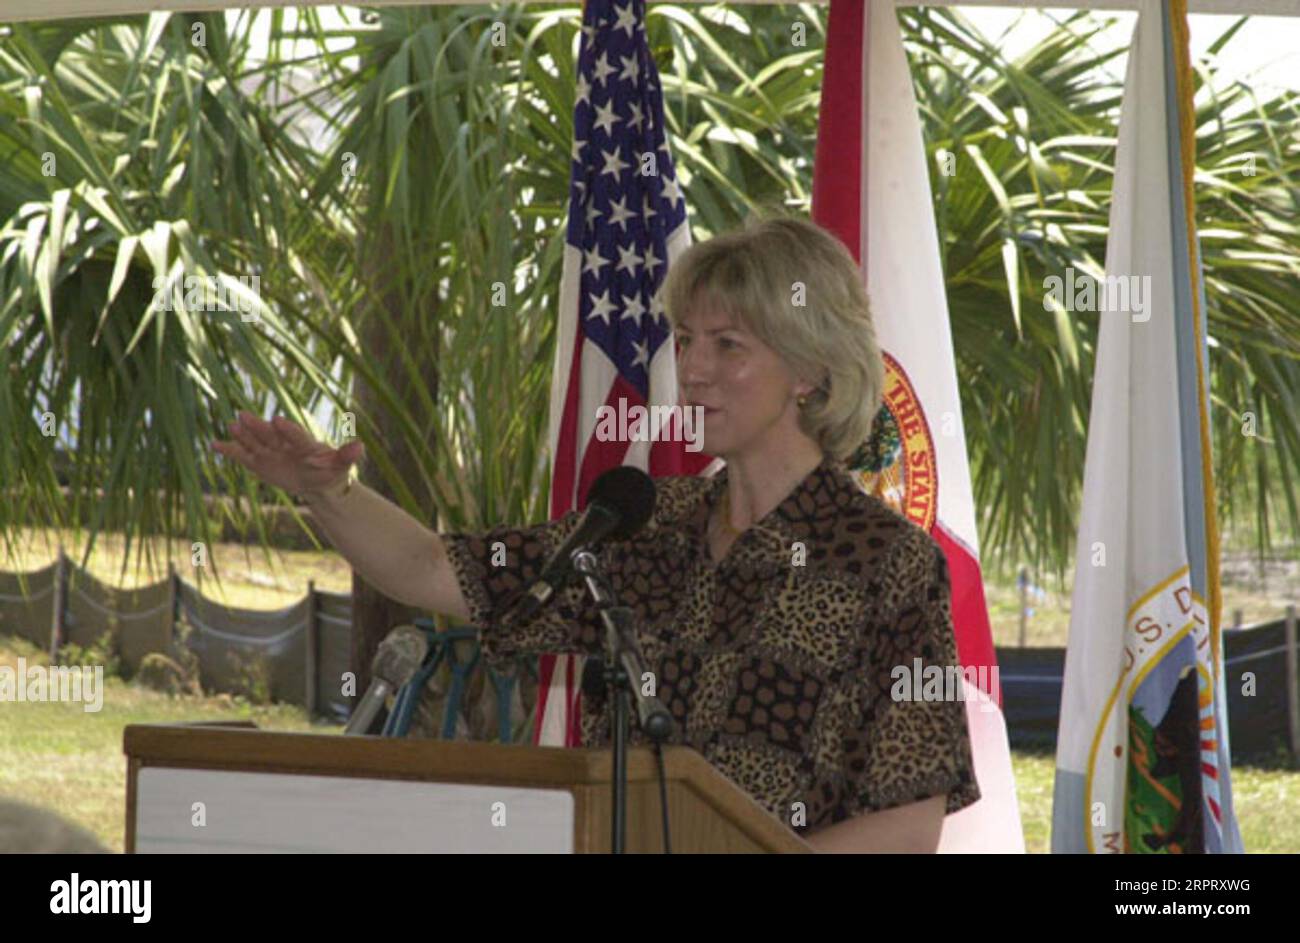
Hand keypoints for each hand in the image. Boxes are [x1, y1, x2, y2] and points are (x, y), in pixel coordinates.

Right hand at [212, 410, 363, 496]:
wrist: (317, 479)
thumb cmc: (331, 470)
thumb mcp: (341, 465)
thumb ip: (347, 455)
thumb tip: (360, 446)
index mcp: (304, 443)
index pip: (295, 435)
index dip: (288, 429)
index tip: (279, 420)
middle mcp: (284, 443)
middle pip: (269, 435)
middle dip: (258, 427)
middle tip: (244, 416)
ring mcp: (269, 451)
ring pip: (254, 442)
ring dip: (243, 434)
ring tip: (232, 425)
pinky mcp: (258, 461)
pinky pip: (242, 455)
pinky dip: (229, 450)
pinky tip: (214, 444)